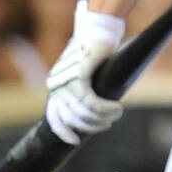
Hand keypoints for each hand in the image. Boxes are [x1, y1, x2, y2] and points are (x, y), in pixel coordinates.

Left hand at [45, 0, 124, 146]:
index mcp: (54, 85)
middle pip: (73, 118)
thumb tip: (87, 114)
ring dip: (103, 117)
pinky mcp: (79, 76)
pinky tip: (117, 108)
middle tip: (110, 121)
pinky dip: (106, 109)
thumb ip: (80, 91)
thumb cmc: (94, 51)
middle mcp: (56, 85)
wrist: (99, 30)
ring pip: (84, 113)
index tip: (76, 141)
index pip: (54, 117)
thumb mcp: (82, 73)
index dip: (64, 132)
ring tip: (117, 113)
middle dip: (93, 125)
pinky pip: (92, 103)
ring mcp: (66, 81)